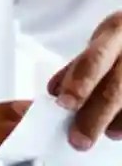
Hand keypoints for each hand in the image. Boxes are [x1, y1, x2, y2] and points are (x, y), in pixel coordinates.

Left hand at [48, 10, 121, 150]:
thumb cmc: (121, 41)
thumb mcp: (101, 41)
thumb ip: (79, 66)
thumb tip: (55, 92)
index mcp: (116, 30)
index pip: (96, 58)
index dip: (80, 82)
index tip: (64, 104)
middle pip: (117, 88)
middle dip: (96, 116)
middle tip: (79, 139)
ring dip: (117, 122)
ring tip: (107, 133)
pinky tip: (119, 130)